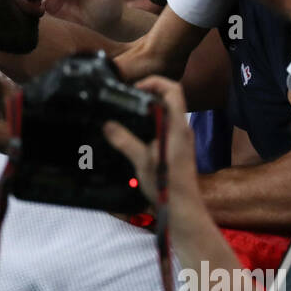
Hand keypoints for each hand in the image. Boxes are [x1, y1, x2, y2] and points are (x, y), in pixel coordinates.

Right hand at [101, 75, 200, 210]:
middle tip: (125, 100)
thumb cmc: (166, 185)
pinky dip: (150, 123)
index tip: (134, 89)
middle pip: (169, 99)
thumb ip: (125, 141)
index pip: (173, 90)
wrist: (182, 208)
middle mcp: (183, 128)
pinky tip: (134, 134)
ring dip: (148, 110)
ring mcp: (182, 138)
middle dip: (147, 95)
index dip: (155, 82)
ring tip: (126, 115)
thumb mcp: (142, 161)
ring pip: (166, 113)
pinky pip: (165, 126)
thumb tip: (108, 124)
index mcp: (178, 127)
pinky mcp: (177, 148)